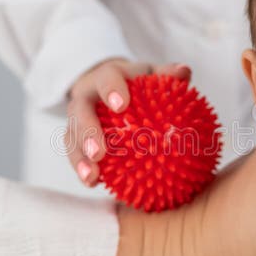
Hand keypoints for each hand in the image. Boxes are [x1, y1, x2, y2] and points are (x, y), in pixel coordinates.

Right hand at [64, 57, 191, 186]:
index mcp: (106, 76)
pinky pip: (73, 151)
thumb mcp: (150, 75)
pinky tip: (93, 183)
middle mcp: (86, 95)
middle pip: (80, 110)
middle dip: (88, 131)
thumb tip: (184, 72)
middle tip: (100, 152)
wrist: (107, 86)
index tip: (121, 106)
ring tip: (92, 176)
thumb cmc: (137, 83)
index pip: (107, 78)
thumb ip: (167, 74)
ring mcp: (76, 116)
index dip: (111, 90)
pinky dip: (81, 167)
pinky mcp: (73, 135)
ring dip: (80, 156)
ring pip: (71, 135)